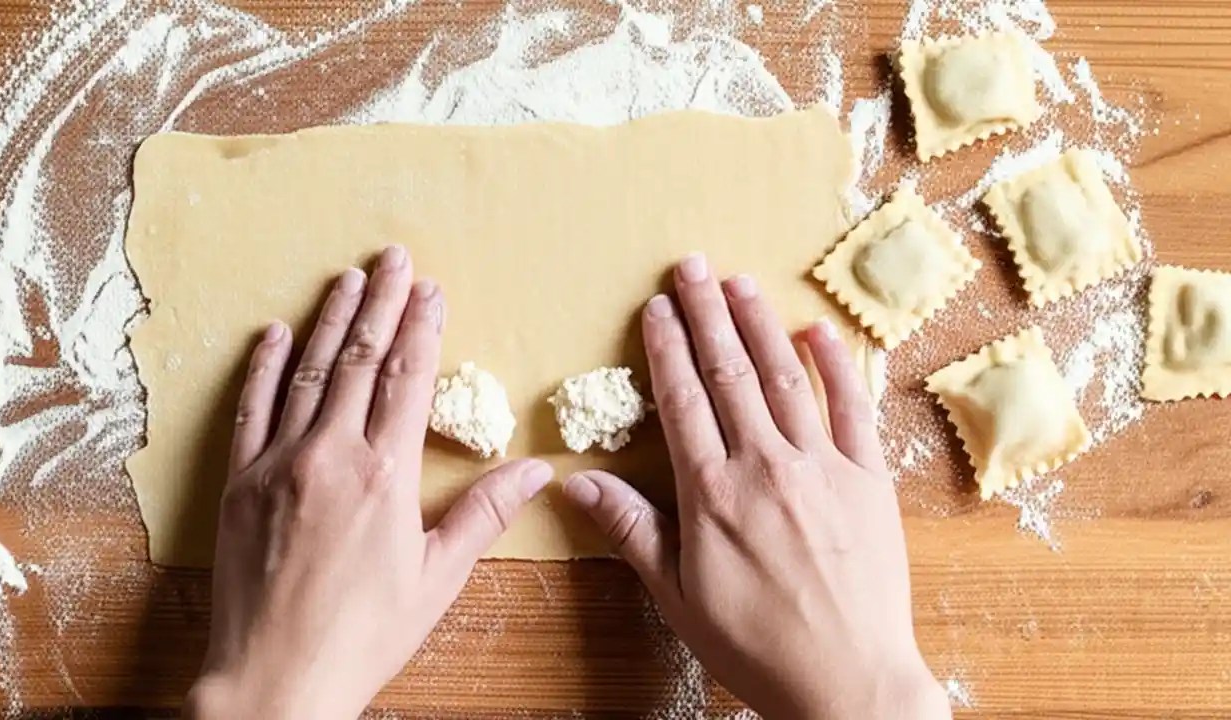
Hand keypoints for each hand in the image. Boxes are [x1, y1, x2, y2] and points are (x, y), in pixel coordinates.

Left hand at [186, 246, 552, 719]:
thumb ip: (485, 514)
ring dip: (331, 320)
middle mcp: (331, 454)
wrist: (274, 680)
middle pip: (362, 359)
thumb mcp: (438, 579)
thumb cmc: (364, 636)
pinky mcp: (240, 483)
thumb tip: (538, 470)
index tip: (431, 289)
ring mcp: (279, 464)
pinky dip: (264, 367)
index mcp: (387, 474)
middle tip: (393, 257)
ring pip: (309, 372)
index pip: (409, 378)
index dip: (422, 327)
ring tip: (348, 278)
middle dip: (380, 303)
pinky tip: (274, 334)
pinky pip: (252, 409)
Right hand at [563, 254, 947, 718]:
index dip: (666, 348)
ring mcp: (822, 467)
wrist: (847, 680)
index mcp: (713, 493)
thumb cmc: (755, 644)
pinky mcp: (868, 479)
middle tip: (691, 266)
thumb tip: (577, 483)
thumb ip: (631, 529)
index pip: (683, 401)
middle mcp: (765, 466)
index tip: (657, 308)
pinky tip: (817, 331)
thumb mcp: (677, 594)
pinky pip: (853, 408)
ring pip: (785, 378)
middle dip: (707, 315)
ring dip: (760, 325)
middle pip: (729, 373)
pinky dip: (836, 365)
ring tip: (739, 282)